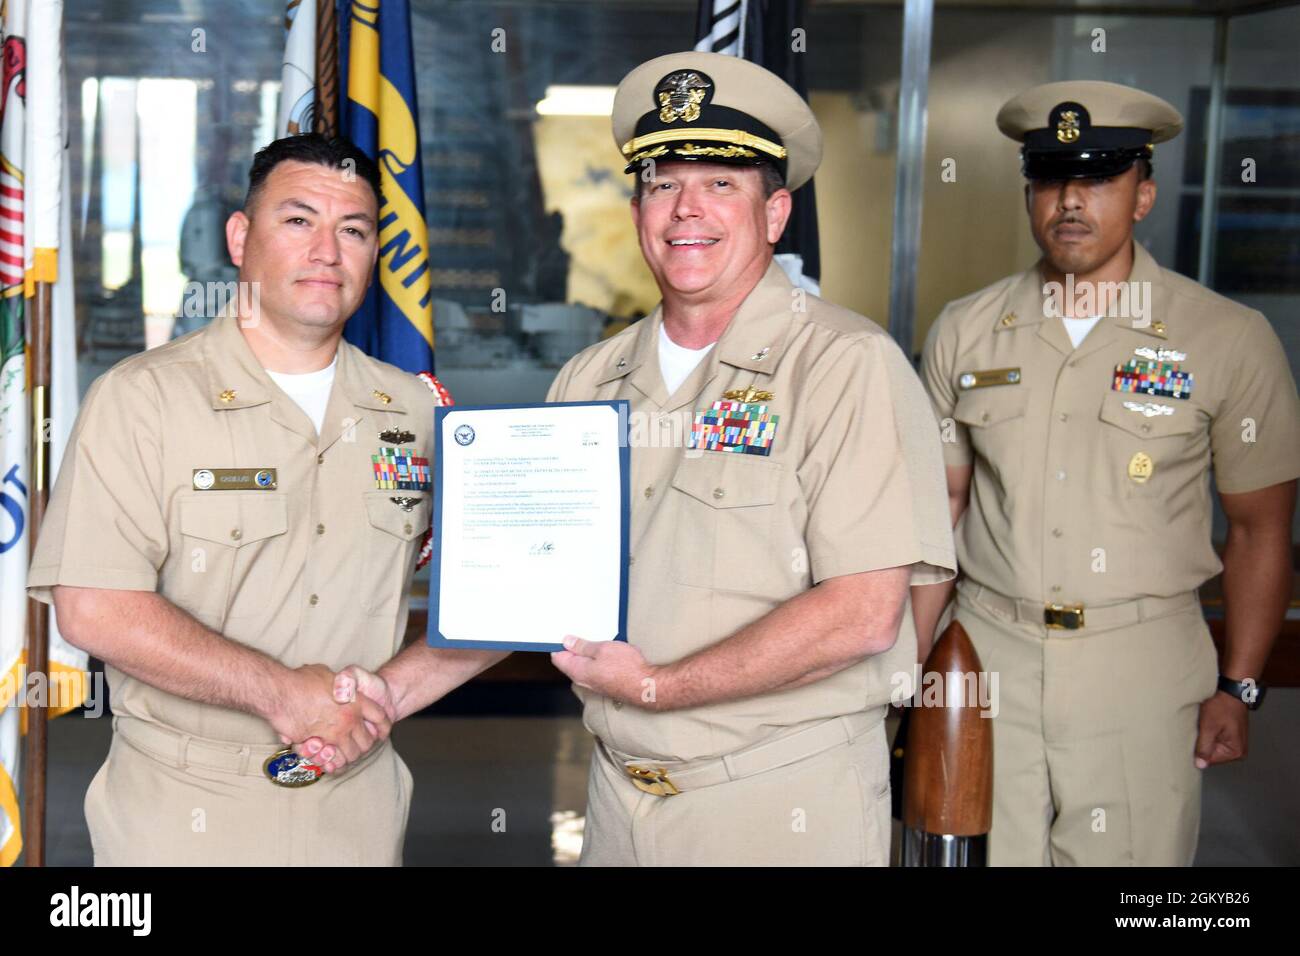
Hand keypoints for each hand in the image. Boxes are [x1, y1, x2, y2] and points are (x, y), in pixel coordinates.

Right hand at [268, 664, 390, 773]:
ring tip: (341, 753)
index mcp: (356, 701)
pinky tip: (329, 761)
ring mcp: (335, 734)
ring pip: (351, 754)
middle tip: (358, 744)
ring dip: (348, 756)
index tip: (382, 730)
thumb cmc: (301, 680)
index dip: (383, 724)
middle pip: (368, 740)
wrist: (279, 691)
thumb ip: (339, 683)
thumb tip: (340, 686)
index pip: (380, 716)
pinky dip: (331, 763)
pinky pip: (332, 760)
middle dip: (365, 744)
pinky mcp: (319, 745)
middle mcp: (349, 719)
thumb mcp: (329, 674)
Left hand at [550, 636, 661, 709]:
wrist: (646, 686)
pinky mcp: (605, 683)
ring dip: (589, 653)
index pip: (558, 657)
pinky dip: (598, 659)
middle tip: (583, 633)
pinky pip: (595, 669)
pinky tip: (608, 652)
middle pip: (570, 661)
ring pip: (584, 664)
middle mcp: (583, 680)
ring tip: (599, 641)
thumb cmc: (626, 668)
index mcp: (577, 670)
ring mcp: (594, 683)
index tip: (564, 633)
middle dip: (574, 646)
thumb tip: (567, 641)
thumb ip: (582, 646)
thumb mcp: (603, 648)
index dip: (559, 643)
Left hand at [1194, 691, 1248, 768]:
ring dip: (1205, 738)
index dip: (1199, 750)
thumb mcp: (1209, 727)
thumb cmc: (1222, 705)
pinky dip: (1209, 733)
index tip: (1196, 737)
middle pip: (1211, 755)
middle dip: (1202, 743)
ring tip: (1206, 725)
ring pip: (1211, 747)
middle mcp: (1238, 751)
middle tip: (1202, 728)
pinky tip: (1208, 724)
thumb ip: (1204, 747)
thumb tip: (1200, 765)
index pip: (1209, 761)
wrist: (1230, 690)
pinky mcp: (1230, 736)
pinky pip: (1215, 740)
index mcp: (1236, 752)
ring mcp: (1235, 743)